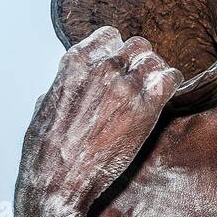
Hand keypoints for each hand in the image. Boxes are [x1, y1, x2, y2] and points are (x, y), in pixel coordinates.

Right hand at [16, 26, 183, 216]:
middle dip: (141, 60)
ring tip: (155, 89)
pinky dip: (172, 84)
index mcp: (74, 64)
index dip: (117, 50)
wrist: (58, 179)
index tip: (121, 63)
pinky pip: (171, 79)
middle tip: (143, 78)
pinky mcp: (146, 108)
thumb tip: (68, 87)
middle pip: (137, 46)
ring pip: (155, 60)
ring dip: (157, 72)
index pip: (109, 36)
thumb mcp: (44, 107)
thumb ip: (63, 88)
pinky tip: (167, 95)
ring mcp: (126, 86)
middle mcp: (102, 68)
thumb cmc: (47, 151)